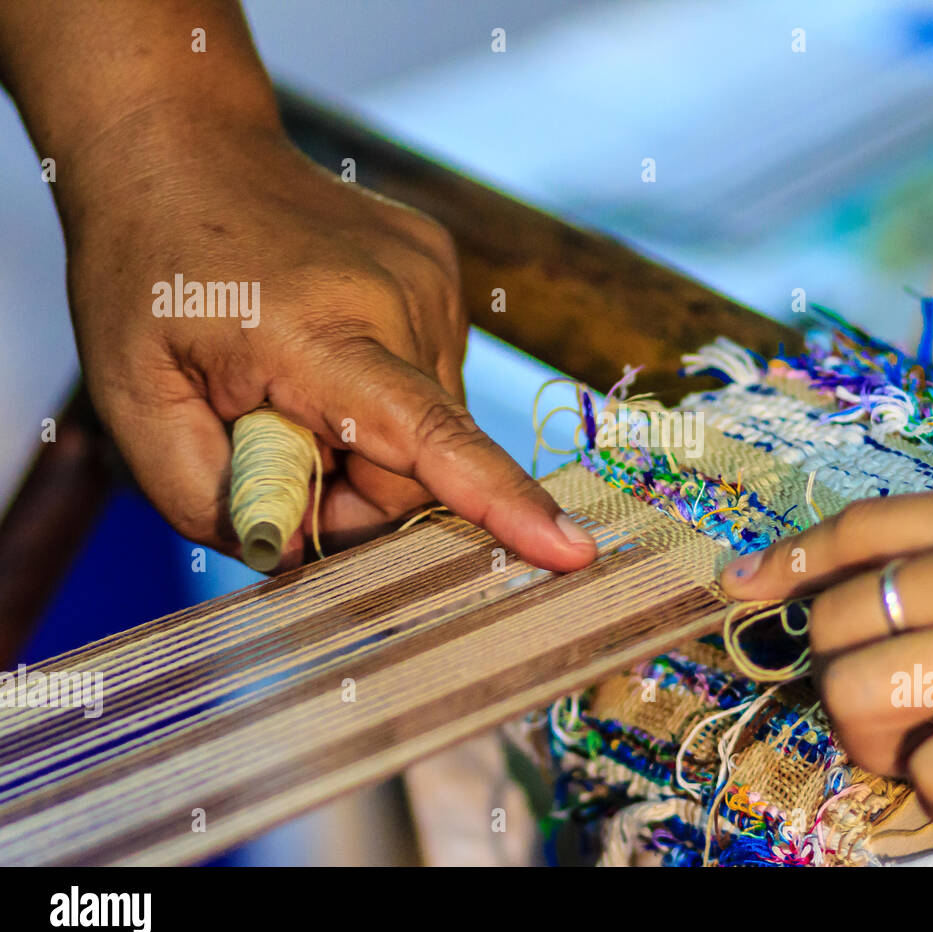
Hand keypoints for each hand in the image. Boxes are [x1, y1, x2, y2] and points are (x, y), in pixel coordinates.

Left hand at [63, 116, 595, 570]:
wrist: (184, 150)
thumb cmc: (147, 273)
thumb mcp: (132, 400)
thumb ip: (206, 496)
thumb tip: (294, 548)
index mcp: (320, 333)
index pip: (430, 437)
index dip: (498, 502)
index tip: (570, 551)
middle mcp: (402, 301)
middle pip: (421, 466)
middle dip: (354, 493)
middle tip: (273, 454)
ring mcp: (434, 281)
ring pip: (431, 428)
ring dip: (369, 443)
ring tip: (293, 389)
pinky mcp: (443, 274)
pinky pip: (432, 380)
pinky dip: (383, 396)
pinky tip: (325, 352)